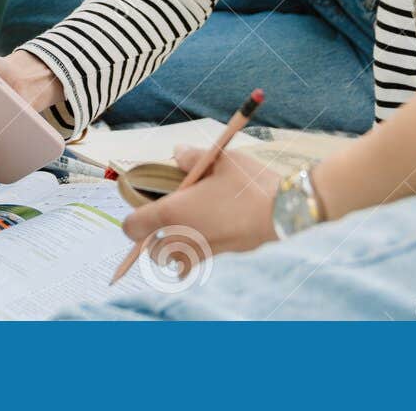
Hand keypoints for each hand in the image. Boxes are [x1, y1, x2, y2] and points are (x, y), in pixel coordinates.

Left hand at [121, 147, 284, 271]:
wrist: (282, 211)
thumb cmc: (248, 184)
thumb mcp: (219, 160)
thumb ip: (191, 158)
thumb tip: (177, 153)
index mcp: (172, 212)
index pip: (132, 227)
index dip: (133, 218)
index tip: (142, 206)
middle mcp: (181, 238)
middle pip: (151, 248)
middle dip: (152, 235)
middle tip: (163, 216)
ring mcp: (200, 252)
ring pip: (171, 259)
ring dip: (170, 248)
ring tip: (182, 228)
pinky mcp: (219, 258)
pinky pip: (193, 263)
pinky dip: (191, 255)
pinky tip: (205, 235)